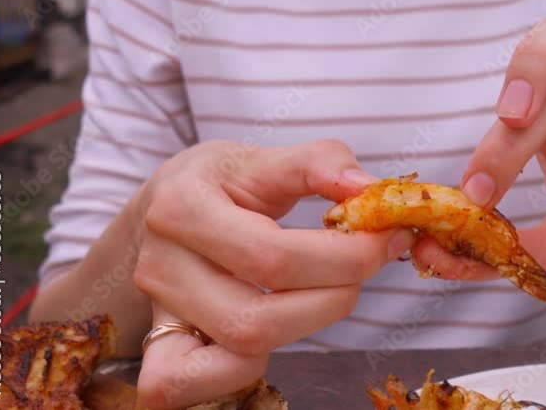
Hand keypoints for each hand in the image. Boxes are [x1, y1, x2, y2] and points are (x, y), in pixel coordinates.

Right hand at [132, 140, 412, 408]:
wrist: (158, 212)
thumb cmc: (218, 185)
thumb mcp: (261, 158)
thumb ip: (320, 163)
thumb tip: (369, 191)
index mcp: (181, 207)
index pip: (273, 256)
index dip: (346, 257)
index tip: (388, 239)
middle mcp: (161, 266)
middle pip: (259, 318)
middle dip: (335, 296)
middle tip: (366, 266)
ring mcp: (158, 315)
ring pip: (240, 352)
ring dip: (307, 327)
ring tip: (327, 290)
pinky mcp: (159, 352)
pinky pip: (189, 387)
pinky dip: (241, 373)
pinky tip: (276, 333)